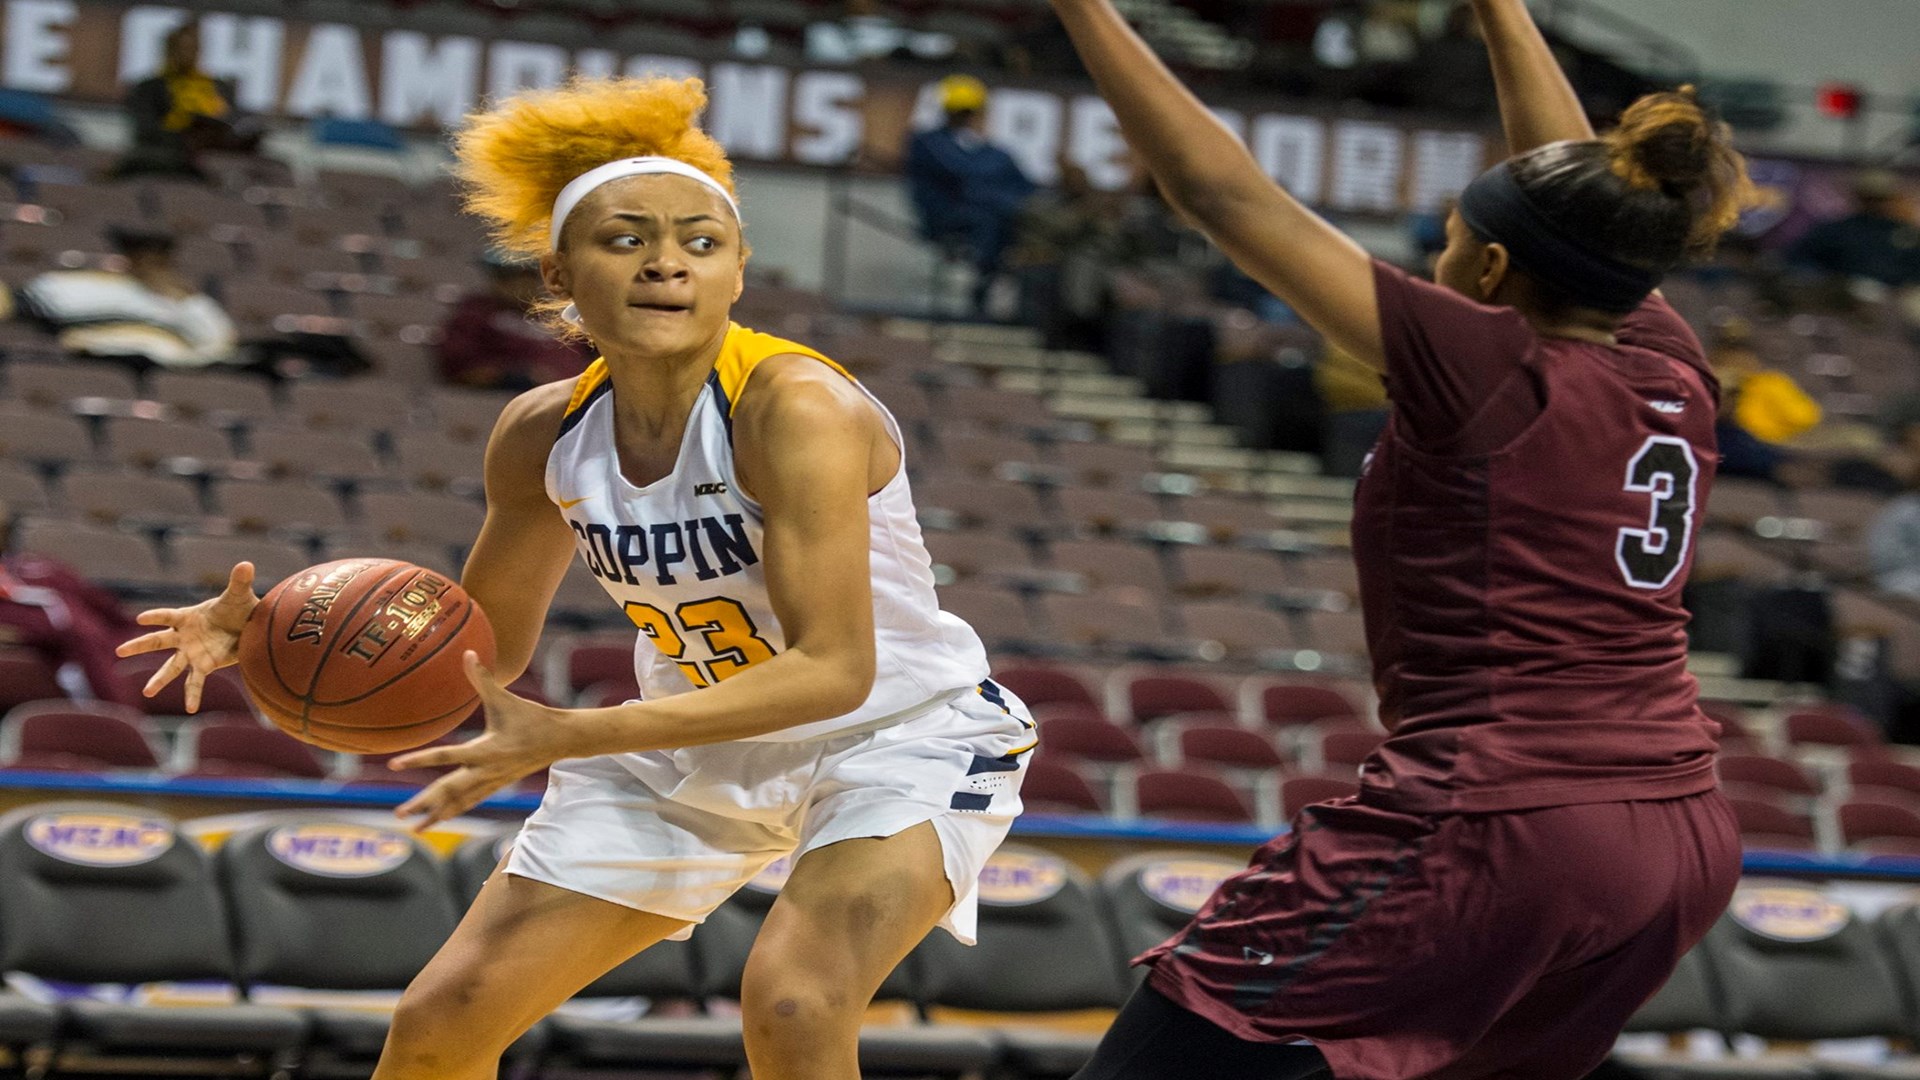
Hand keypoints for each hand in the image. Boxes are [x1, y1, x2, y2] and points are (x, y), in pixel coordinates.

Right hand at [114, 562, 256, 712]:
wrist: (252, 626)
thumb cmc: (241, 608)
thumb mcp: (239, 595)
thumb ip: (240, 581)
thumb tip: (246, 563)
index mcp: (188, 616)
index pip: (168, 616)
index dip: (156, 616)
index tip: (141, 618)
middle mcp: (185, 636)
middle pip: (157, 641)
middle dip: (139, 646)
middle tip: (119, 652)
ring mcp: (192, 652)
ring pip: (171, 667)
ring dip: (159, 680)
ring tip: (147, 694)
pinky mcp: (205, 665)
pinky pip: (195, 682)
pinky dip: (192, 695)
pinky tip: (190, 709)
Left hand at [390, 652, 573, 830]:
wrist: (561, 739)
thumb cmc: (532, 716)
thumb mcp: (505, 698)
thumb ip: (482, 678)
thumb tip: (468, 652)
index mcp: (486, 750)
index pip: (445, 755)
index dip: (419, 759)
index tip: (394, 764)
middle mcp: (487, 770)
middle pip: (449, 791)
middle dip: (424, 803)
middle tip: (399, 814)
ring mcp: (492, 781)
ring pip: (459, 802)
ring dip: (436, 815)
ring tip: (414, 827)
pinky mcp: (497, 785)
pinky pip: (471, 801)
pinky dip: (454, 811)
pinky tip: (440, 819)